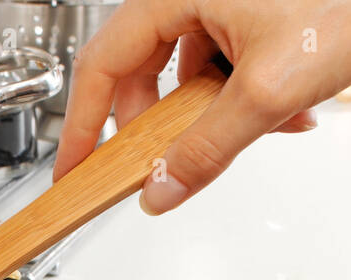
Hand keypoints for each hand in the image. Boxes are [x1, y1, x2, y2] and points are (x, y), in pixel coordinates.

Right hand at [54, 0, 350, 212]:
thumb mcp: (267, 93)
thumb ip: (205, 152)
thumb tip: (160, 190)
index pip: (100, 65)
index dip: (81, 125)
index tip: (73, 167)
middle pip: (139, 73)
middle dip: (158, 127)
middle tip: (160, 164)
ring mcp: (219, 2)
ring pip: (183, 75)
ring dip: (209, 117)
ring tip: (249, 132)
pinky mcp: (248, 13)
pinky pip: (219, 67)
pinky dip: (238, 99)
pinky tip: (278, 116)